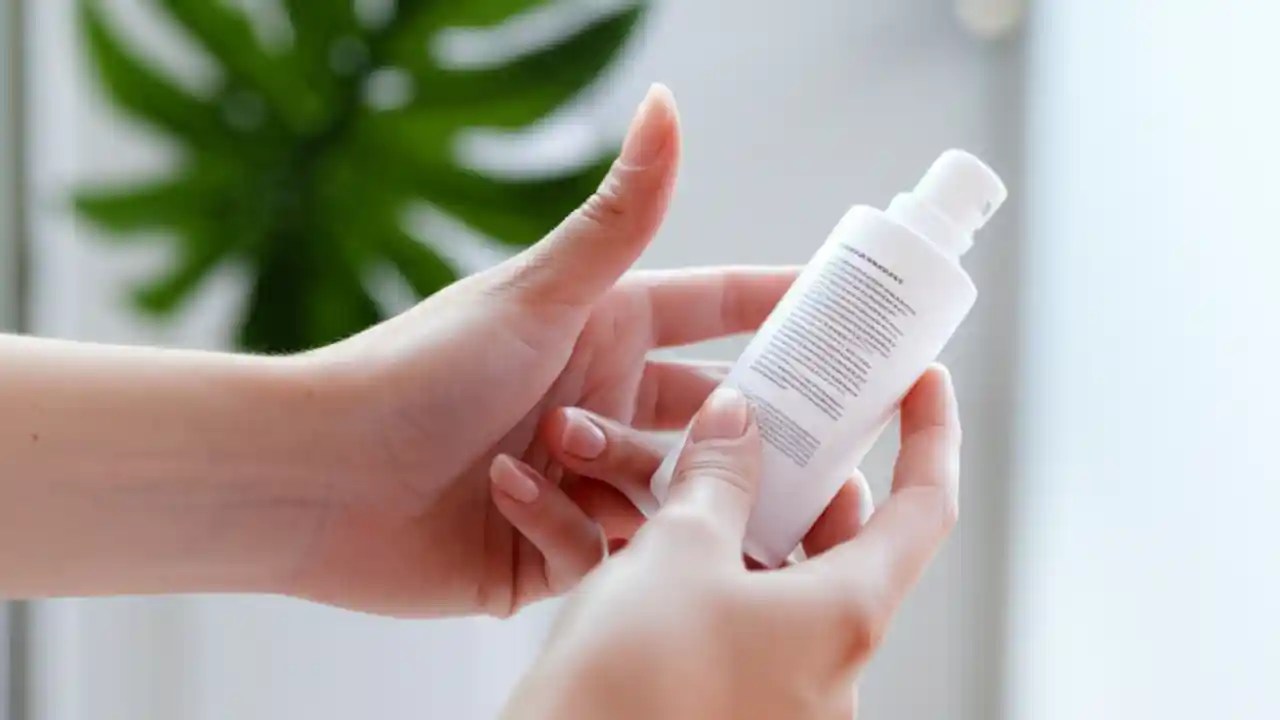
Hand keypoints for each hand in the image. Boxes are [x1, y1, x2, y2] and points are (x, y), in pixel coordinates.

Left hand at [287, 85, 798, 616]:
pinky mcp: (549, 547)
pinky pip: (604, 550)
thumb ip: (620, 215)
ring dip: (649, 487)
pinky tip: (514, 501)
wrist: (319, 478)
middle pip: (710, 414)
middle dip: (752, 430)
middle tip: (814, 452)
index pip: (718, 311)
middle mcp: (598, 399)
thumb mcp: (539, 293)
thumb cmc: (420, 371)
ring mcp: (577, 476)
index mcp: (604, 329)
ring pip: (670, 493)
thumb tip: (668, 104)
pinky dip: (569, 530)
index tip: (858, 320)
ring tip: (628, 478)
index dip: (783, 311)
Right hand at [500, 367, 960, 719]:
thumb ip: (716, 475)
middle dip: (804, 474)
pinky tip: (638, 534)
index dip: (932, 435)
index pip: (924, 509)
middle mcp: (827, 662)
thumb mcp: (676, 552)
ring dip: (735, 519)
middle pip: (842, 541)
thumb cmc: (632, 683)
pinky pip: (732, 619)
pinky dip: (702, 572)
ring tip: (679, 466)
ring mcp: (780, 692)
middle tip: (767, 419)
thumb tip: (737, 421)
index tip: (922, 382)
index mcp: (845, 615)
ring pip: (775, 578)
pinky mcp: (728, 705)